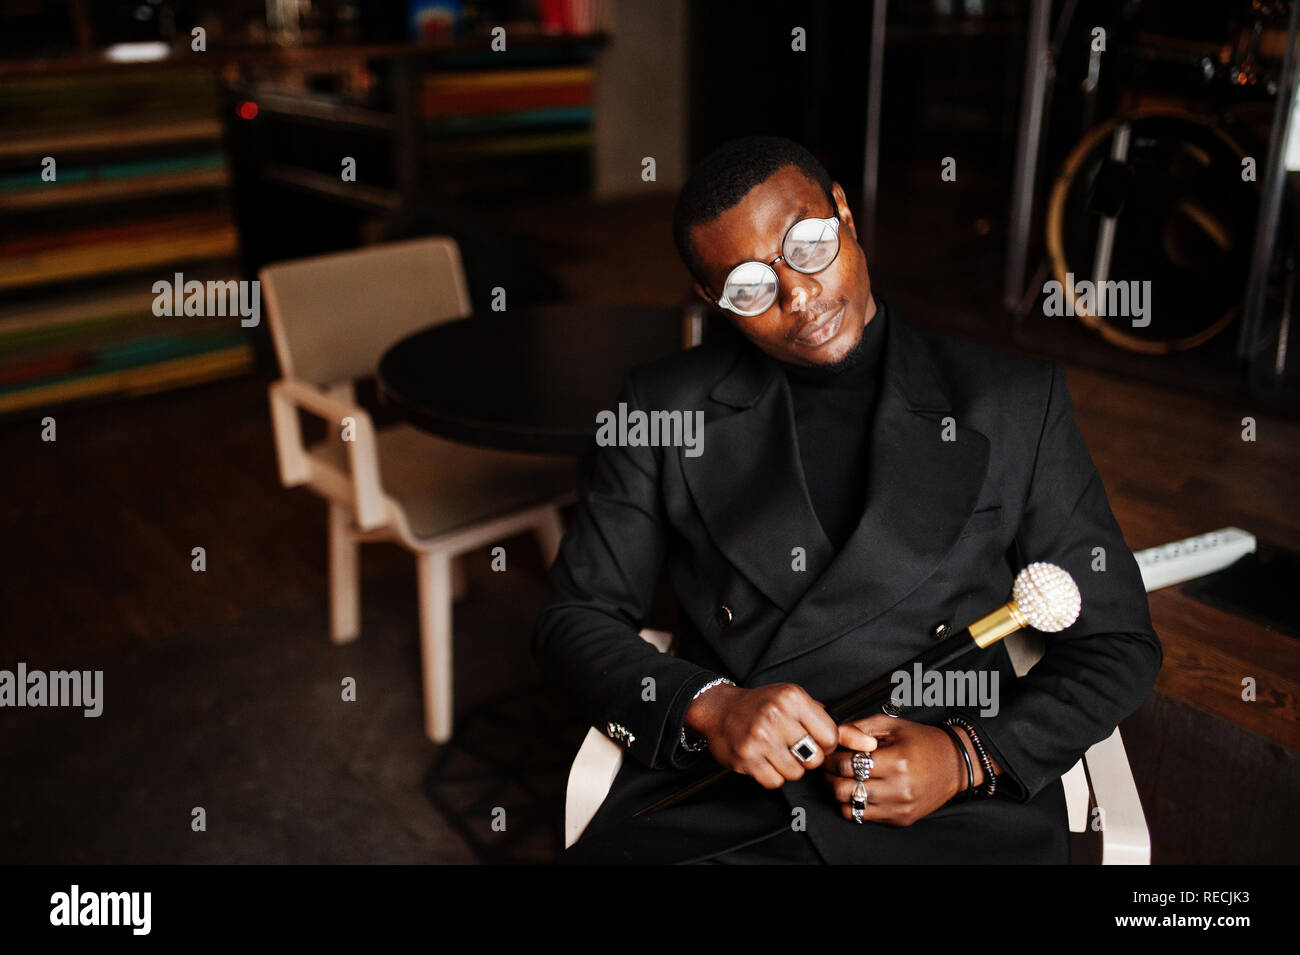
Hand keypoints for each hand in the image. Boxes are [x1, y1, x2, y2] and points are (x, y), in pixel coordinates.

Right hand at [684, 683, 838, 789]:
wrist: (720, 710)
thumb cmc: (762, 706)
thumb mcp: (794, 701)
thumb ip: (827, 720)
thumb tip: (866, 743)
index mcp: (792, 698)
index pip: (830, 736)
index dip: (825, 745)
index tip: (814, 741)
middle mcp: (775, 715)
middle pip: (814, 758)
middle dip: (808, 759)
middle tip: (794, 748)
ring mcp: (759, 738)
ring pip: (795, 773)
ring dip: (789, 768)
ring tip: (777, 753)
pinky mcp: (746, 757)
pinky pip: (774, 782)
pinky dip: (772, 776)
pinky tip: (765, 761)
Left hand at [821, 715, 987, 825]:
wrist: (954, 765)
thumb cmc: (923, 742)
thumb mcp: (893, 725)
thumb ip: (861, 727)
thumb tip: (836, 733)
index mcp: (897, 761)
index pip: (847, 764)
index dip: (830, 757)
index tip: (826, 752)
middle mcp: (898, 788)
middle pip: (844, 788)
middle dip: (828, 776)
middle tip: (825, 766)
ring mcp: (899, 807)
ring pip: (850, 805)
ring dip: (837, 791)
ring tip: (838, 778)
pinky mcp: (900, 819)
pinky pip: (862, 817)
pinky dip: (852, 804)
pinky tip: (855, 790)